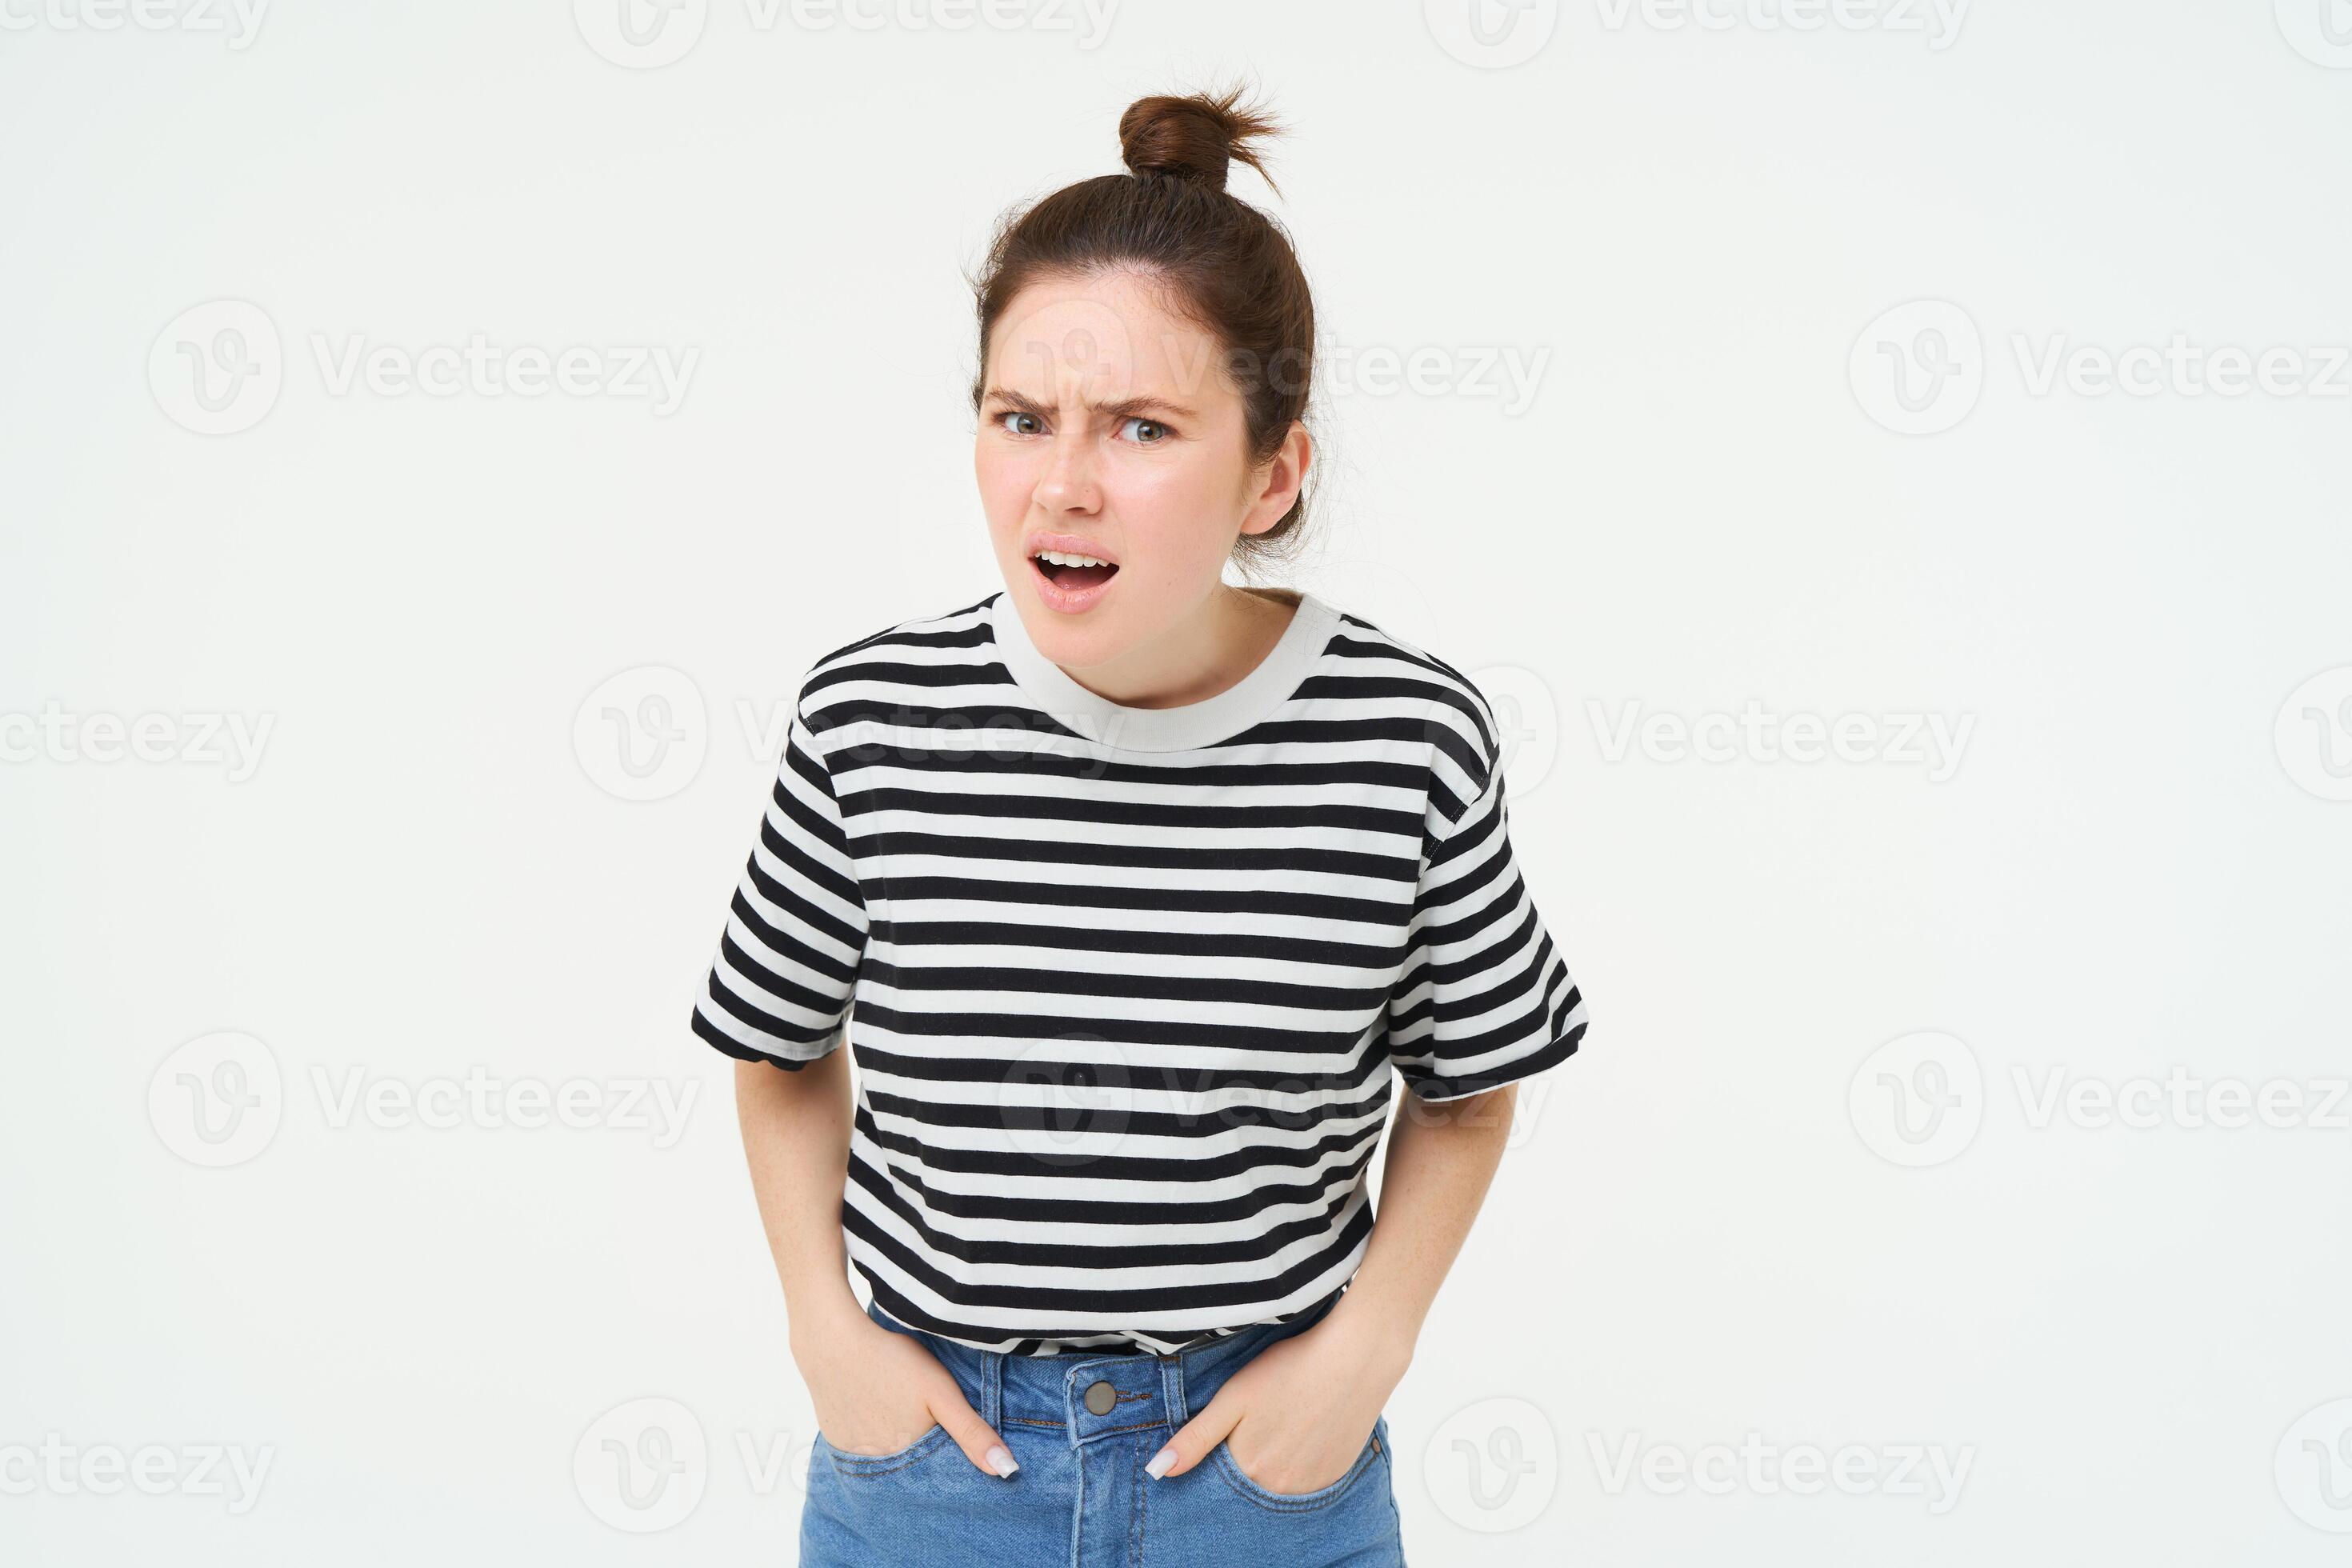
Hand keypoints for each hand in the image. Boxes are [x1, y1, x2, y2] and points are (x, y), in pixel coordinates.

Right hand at [791, 1303, 1019, 1477]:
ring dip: (898, 1444)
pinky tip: (876, 1408)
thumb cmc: (892, 1361)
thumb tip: (1007, 1471)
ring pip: (886, 1456)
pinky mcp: (835, 1437)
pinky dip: (873, 1434)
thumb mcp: (941, 1393)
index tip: (951, 1433)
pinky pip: (861, 1446)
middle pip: (911, 1465)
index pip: (936, 1472)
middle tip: (922, 1414)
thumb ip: (973, 1433)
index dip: (949, 1455)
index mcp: (907, 1458)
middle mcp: (877, 1466)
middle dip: (924, 1451)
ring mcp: (852, 1453)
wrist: (832, 1340)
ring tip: (899, 1408)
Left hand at [1144, 1309, 1407, 1493]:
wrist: (1356, 1357)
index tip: (1232, 1424)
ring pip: (1278, 1482)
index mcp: (1249, 1468)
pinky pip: (1306, 1480)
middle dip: (1247, 1456)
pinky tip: (1305, 1428)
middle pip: (1249, 1481)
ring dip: (1274, 1461)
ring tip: (1284, 1419)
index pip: (1219, 1476)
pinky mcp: (1336, 1475)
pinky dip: (1300, 1461)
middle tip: (1262, 1416)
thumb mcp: (1233, 1397)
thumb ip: (1195, 1438)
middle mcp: (1280, 1488)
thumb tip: (1157, 1472)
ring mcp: (1311, 1485)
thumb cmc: (1290, 1368)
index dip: (1219, 1452)